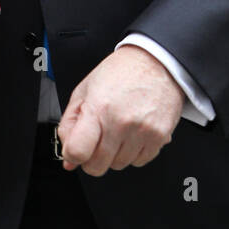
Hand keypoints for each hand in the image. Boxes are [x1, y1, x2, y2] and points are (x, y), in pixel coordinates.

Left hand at [56, 45, 182, 175]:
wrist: (156, 62)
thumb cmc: (121, 72)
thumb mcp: (84, 90)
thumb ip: (70, 124)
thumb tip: (68, 157)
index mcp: (98, 108)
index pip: (78, 152)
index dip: (72, 156)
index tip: (76, 151)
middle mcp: (121, 122)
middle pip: (97, 166)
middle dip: (92, 157)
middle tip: (97, 140)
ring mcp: (142, 131)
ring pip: (118, 166)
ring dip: (115, 154)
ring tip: (118, 129)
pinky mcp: (160, 137)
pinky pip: (139, 162)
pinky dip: (133, 152)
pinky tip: (133, 132)